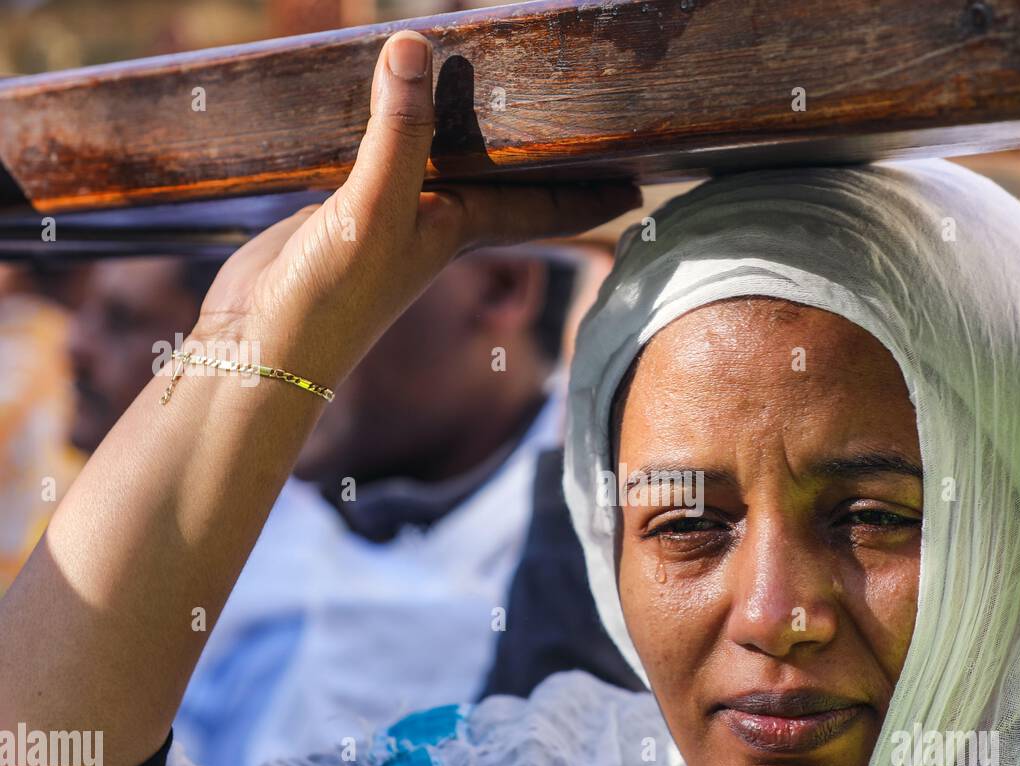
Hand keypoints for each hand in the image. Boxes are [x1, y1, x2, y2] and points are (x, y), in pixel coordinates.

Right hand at [187, 30, 639, 386]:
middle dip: (542, 159)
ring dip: (470, 138)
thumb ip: (398, 135)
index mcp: (460, 227)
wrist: (261, 347)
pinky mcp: (341, 206)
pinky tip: (394, 111)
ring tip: (499, 102)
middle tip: (579, 121)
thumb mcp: (372, 212)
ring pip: (442, 162)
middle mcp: (434, 221)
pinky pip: (383, 155)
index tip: (640, 181)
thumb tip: (414, 47)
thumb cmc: (331, 299)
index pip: (545, 205)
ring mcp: (388, 214)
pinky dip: (396, 130)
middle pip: (504, 181)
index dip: (592, 191)